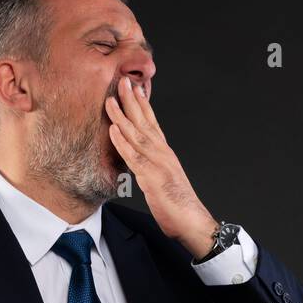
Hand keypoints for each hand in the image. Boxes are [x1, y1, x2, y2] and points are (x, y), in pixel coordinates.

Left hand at [105, 76, 217, 258]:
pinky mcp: (153, 178)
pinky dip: (123, 142)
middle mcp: (163, 153)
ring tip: (110, 100)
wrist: (192, 222)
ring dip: (123, 116)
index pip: (153, 123)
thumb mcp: (163, 180)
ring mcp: (158, 164)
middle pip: (145, 122)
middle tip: (122, 80)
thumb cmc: (178, 205)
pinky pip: (135, 157)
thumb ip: (152, 167)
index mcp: (165, 153)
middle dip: (132, 100)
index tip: (134, 87)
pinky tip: (114, 130)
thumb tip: (140, 162)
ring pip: (138, 135)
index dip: (142, 104)